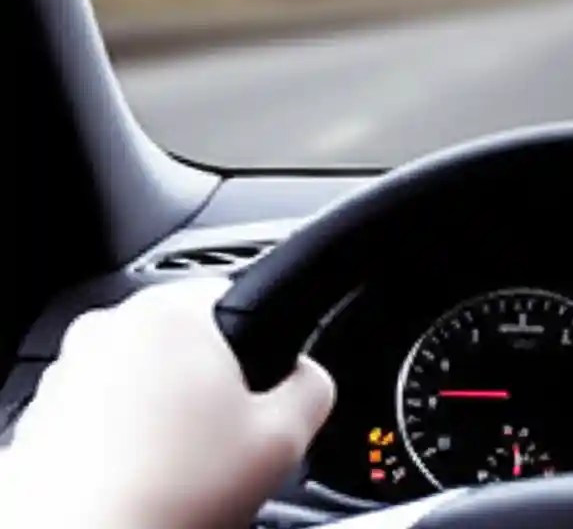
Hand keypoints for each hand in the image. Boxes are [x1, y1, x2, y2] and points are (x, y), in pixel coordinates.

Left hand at [0, 277, 334, 528]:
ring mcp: (65, 372)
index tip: (256, 397)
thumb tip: (308, 377)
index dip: (260, 348)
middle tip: (223, 442)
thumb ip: (313, 386)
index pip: (236, 293)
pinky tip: (141, 480)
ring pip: (142, 378)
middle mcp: (108, 328)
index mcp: (170, 314)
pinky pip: (99, 413)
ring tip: (178, 469)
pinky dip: (121, 439)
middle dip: (209, 383)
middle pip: (187, 341)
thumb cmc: (171, 497)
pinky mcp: (40, 415)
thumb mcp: (283, 439)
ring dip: (164, 411)